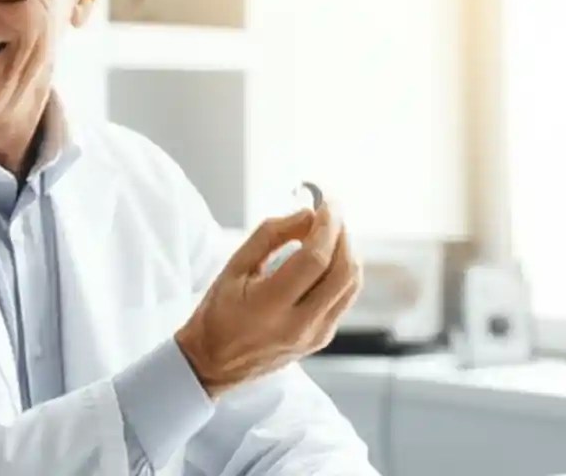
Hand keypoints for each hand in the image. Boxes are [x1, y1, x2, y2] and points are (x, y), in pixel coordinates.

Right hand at [175, 202, 361, 398]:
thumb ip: (269, 236)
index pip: (314, 259)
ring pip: (350, 285)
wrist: (215, 363)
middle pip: (342, 271)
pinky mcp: (321, 339)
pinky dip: (341, 271)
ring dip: (347, 251)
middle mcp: (298, 325)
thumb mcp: (233, 268)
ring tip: (331, 231)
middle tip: (332, 213)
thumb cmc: (217, 312)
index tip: (327, 202)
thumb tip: (306, 214)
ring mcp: (315, 336)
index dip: (326, 225)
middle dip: (343, 234)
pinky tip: (327, 257)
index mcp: (269, 307)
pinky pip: (344, 298)